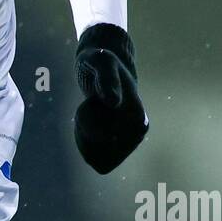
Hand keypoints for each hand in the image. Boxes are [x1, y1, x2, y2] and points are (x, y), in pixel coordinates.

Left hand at [73, 23, 148, 173]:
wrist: (105, 68)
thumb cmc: (101, 62)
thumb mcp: (101, 62)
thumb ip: (107, 78)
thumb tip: (113, 103)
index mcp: (137, 117)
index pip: (103, 139)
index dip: (87, 121)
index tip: (93, 100)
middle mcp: (137, 134)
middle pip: (97, 151)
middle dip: (84, 128)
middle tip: (91, 105)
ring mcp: (128, 142)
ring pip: (94, 158)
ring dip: (84, 137)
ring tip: (92, 113)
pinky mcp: (118, 147)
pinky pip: (93, 159)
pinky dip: (84, 143)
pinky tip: (88, 124)